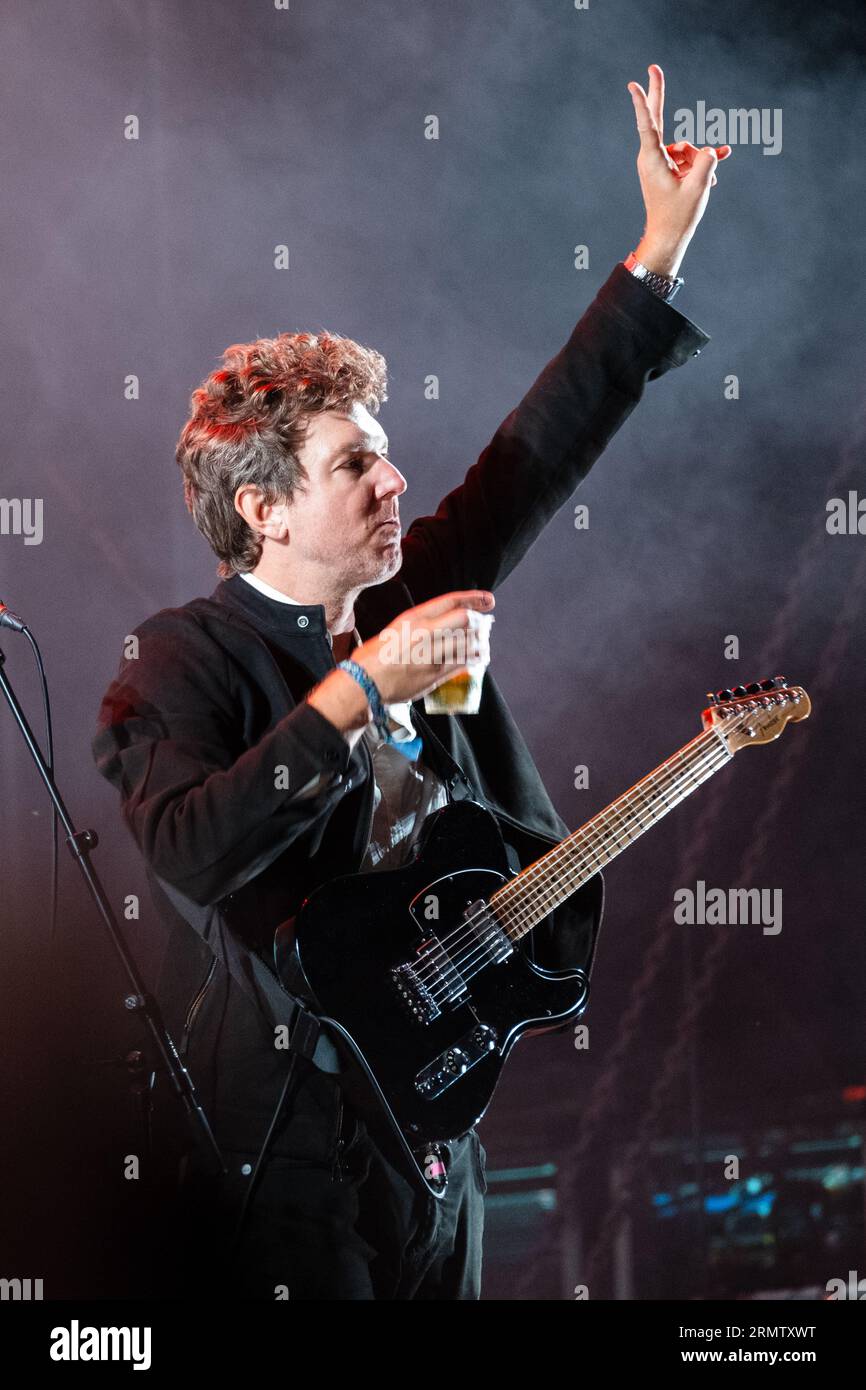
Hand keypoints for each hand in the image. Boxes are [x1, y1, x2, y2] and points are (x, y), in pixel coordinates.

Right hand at [355, 589, 494, 704]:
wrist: (364, 682)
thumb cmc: (374, 656)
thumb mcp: (396, 629)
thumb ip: (419, 625)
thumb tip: (444, 624)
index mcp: (413, 618)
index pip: (451, 601)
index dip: (474, 598)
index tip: (488, 600)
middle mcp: (425, 633)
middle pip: (466, 620)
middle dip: (480, 622)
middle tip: (485, 626)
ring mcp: (431, 655)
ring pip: (469, 643)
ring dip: (480, 642)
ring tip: (482, 643)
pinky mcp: (435, 675)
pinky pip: (463, 663)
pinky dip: (474, 659)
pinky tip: (477, 658)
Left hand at [627, 64, 730, 276]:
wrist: (668, 239)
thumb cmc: (678, 217)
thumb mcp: (697, 189)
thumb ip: (705, 163)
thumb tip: (710, 150)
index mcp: (652, 161)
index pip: (647, 125)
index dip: (642, 103)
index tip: (633, 85)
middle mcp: (653, 158)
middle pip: (657, 119)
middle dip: (658, 93)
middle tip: (653, 67)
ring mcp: (661, 164)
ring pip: (685, 147)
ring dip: (700, 161)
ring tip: (708, 182)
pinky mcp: (669, 171)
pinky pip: (687, 159)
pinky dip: (701, 164)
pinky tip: (720, 162)